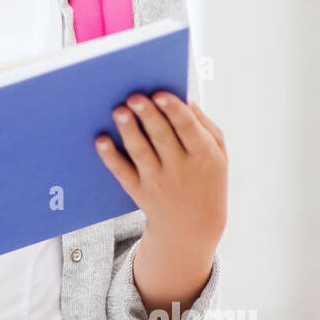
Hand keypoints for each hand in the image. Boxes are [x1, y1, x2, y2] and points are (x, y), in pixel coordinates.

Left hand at [94, 92, 226, 251]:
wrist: (194, 226)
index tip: (160, 93)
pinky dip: (110, 157)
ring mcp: (158, 182)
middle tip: (133, 96)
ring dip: (128, 131)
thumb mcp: (217, 154)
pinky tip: (101, 140)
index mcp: (204, 155)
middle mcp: (180, 169)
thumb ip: (204, 125)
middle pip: (162, 137)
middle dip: (148, 115)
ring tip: (119, 110)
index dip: (174, 110)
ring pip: (140, 152)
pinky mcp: (139, 191)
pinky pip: (122, 172)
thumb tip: (185, 98)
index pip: (188, 128)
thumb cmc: (206, 178)